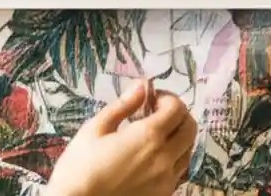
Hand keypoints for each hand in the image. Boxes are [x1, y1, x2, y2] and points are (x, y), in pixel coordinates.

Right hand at [46, 82, 196, 195]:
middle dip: (177, 115)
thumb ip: (123, 105)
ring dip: (177, 137)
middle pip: (190, 128)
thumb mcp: (96, 129)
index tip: (150, 99)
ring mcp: (167, 180)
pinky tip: (152, 158)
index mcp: (149, 136)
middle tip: (156, 114)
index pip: (178, 108)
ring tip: (154, 136)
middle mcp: (165, 158)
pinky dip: (173, 158)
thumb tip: (141, 86)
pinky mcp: (163, 195)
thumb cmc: (80, 166)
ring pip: (188, 151)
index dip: (167, 98)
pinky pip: (179, 171)